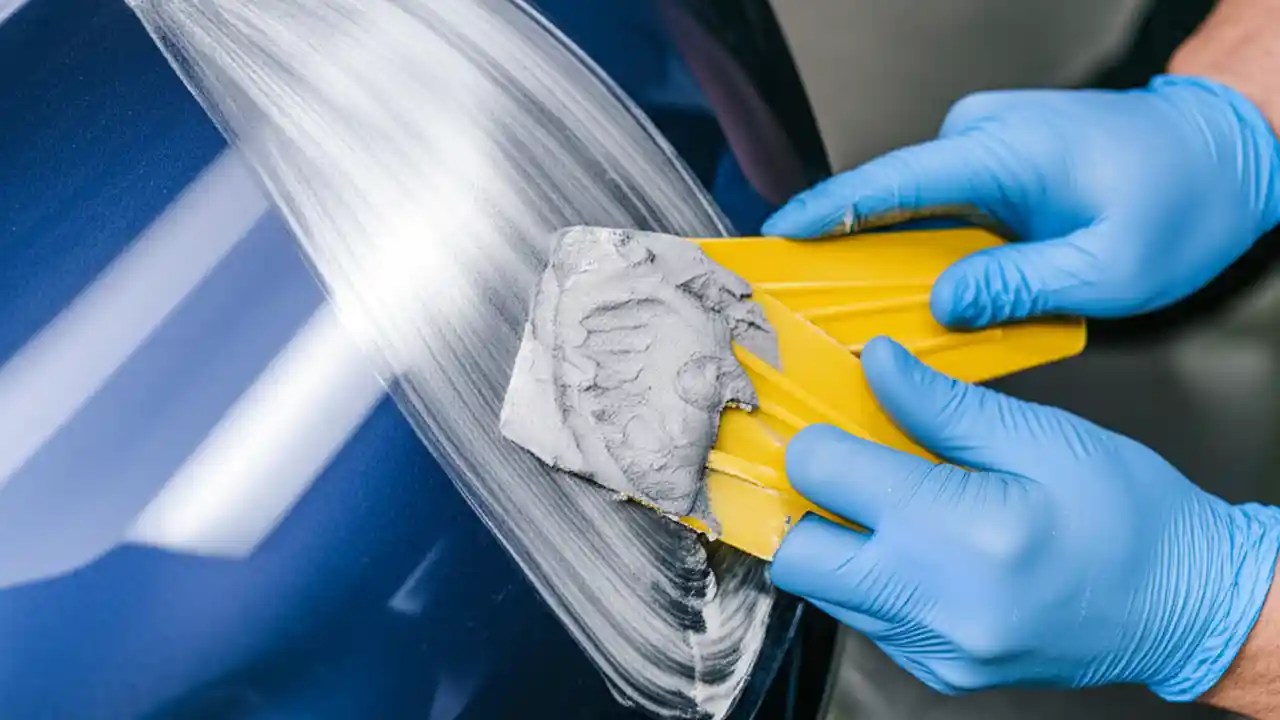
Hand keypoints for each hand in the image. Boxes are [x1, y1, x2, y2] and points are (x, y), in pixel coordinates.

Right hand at [761, 76, 1279, 327]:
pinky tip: (916, 287)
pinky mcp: (994, 163)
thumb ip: (1022, 284)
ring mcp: (987, 146)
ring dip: (887, 253)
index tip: (777, 235)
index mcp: (1005, 151)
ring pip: (914, 209)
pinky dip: (923, 247)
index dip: (827, 211)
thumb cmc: (1182, 199)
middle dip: (845, 247)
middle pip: (890, 199)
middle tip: (804, 295)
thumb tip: (945, 303)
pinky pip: (941, 209)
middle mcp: (984, 137)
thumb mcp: (1112, 264)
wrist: (1223, 151)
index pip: (893, 180)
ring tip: (855, 305)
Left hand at [770, 336, 1279, 698]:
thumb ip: (940, 405)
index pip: (821, 473)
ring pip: (825, 593)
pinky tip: (927, 555)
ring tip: (901, 512)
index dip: (823, 439)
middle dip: (811, 505)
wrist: (1184, 606)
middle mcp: (937, 603)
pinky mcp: (940, 673)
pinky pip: (867, 622)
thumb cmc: (1127, 515)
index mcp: (963, 530)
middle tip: (855, 475)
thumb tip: (875, 364)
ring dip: (842, 545)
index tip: (845, 427)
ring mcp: (936, 648)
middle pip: (798, 553)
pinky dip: (877, 582)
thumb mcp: (1040, 436)